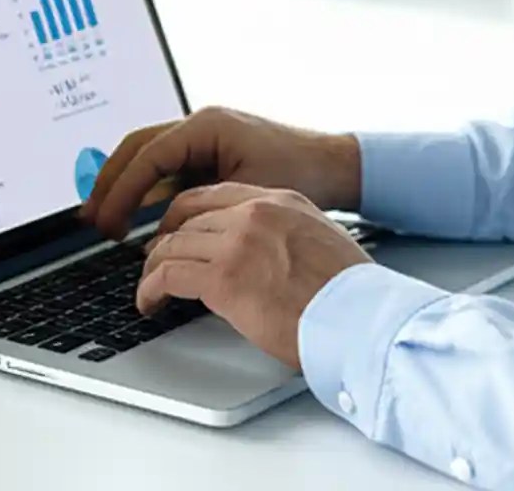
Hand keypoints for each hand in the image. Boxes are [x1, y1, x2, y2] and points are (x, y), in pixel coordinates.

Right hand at [81, 107, 361, 238]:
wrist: (335, 165)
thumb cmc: (301, 173)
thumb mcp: (248, 193)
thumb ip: (203, 209)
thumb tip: (161, 236)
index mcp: (207, 125)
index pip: (147, 155)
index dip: (122, 190)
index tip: (107, 221)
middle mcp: (200, 124)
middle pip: (136, 148)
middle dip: (109, 183)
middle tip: (91, 220)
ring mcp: (204, 137)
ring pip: (147, 157)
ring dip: (124, 186)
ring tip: (104, 221)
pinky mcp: (210, 152)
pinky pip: (167, 168)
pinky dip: (148, 191)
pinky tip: (137, 219)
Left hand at [137, 182, 372, 368]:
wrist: (363, 318)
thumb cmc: (354, 295)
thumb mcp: (322, 243)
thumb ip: (287, 238)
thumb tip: (268, 257)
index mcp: (282, 201)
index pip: (217, 194)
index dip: (188, 214)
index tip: (178, 231)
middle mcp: (256, 213)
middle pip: (188, 216)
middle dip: (166, 240)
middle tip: (157, 261)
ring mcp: (238, 243)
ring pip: (172, 245)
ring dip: (154, 269)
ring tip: (151, 290)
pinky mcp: (224, 278)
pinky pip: (168, 276)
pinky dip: (150, 290)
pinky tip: (151, 304)